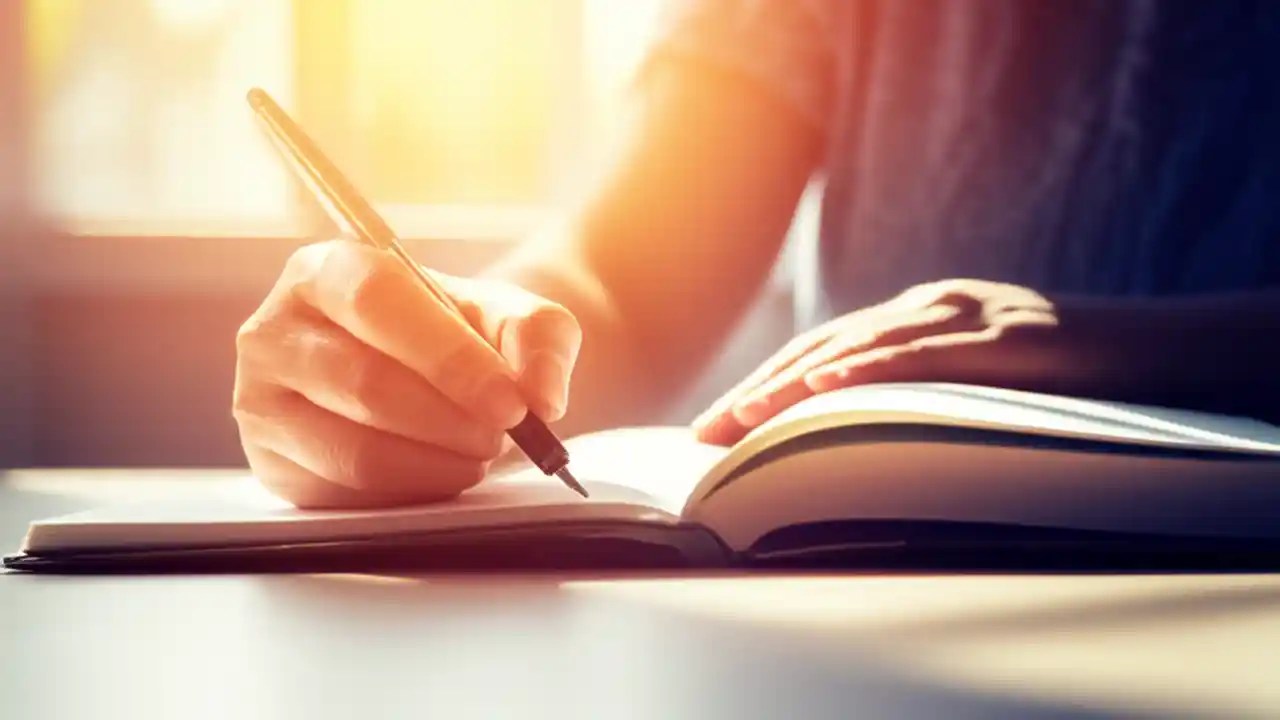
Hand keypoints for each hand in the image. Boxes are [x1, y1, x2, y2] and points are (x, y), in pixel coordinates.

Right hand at [234, 239, 581, 507]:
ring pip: (355, 451)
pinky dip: (410, 494)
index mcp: (325, 271)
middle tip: (504, 435)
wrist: (427, 372)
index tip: (510, 403)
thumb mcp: (511, 314)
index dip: (448, 357)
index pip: (377, 302)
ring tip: (478, 452)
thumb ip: (540, 338)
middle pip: (366, 384)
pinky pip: (346, 496)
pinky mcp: (271, 465)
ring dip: (436, 464)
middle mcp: (276, 331)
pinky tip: (440, 472)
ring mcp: (261, 403)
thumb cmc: (459, 335)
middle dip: (451, 421)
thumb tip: (542, 398)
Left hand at [693, 279, 1086, 444]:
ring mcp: (957, 317)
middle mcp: (922, 308)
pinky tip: (822, 386)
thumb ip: (907, 391)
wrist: (1138, 350)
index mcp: (909, 319)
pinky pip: (919, 353)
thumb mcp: (963, 380)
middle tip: (704, 435)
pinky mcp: (994, 337)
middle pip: (819, 348)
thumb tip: (843, 434)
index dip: (762, 389)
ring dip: (791, 384)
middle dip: (756, 392)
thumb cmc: (1046, 375)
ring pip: (855, 348)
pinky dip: (866, 369)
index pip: (818, 353)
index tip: (712, 430)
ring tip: (740, 421)